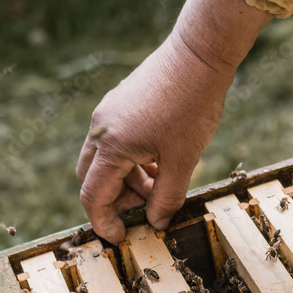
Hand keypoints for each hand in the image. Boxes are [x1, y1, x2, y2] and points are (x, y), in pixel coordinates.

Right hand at [77, 0, 271, 242]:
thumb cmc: (192, 106)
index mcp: (111, 147)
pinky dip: (133, 160)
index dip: (105, 223)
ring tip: (161, 185)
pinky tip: (161, 162)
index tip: (120, 238)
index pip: (93, 197)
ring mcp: (110, 113)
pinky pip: (118, 142)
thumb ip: (167, 196)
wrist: (199, 54)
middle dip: (116, 200)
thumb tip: (156, 222)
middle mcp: (102, 129)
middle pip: (93, 178)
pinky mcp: (122, 103)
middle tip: (146, 210)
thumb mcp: (184, 160)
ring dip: (128, 180)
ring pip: (106, 160)